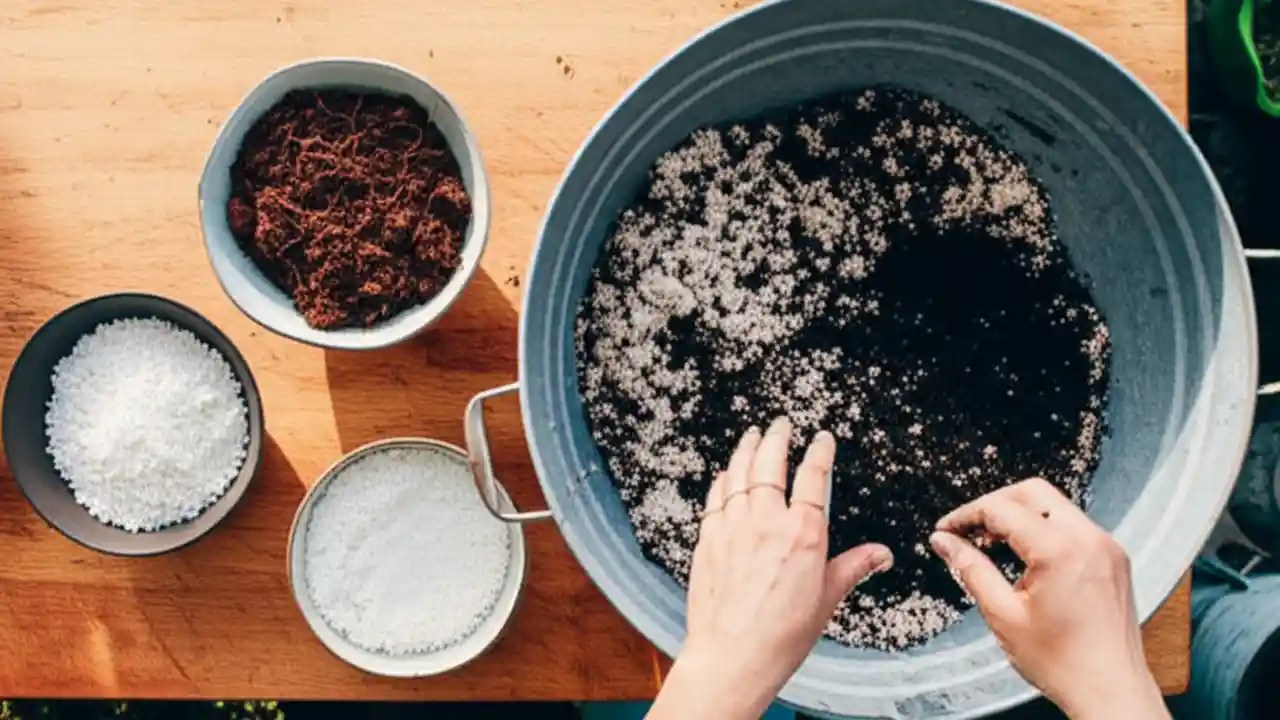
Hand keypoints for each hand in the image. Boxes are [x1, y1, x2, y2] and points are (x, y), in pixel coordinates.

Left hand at [649, 419, 892, 719]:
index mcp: (803, 533)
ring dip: (745, 450)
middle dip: (776, 437)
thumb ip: (853, 567)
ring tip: (751, 435)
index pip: (813, 477)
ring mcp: (732, 528)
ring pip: (738, 474)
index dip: (819, 452)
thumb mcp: (828, 598)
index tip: (822, 439)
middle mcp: (766, 522)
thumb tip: (880, 554)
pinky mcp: (708, 540)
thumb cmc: (781, 634)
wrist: (733, 655)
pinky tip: (725, 475)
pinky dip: (722, 481)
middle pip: (770, 463)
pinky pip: (715, 498)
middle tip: (780, 423)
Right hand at [930, 478, 1168, 719]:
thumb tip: (945, 542)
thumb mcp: (1003, 615)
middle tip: (968, 530)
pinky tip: (1026, 557)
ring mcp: (1107, 548)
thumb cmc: (1063, 664)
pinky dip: (1045, 530)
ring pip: (1055, 506)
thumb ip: (971, 569)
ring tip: (992, 545)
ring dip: (1021, 516)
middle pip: (1033, 493)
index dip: (967, 515)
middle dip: (995, 505)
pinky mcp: (1114, 560)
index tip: (947, 530)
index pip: (1002, 509)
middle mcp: (1089, 540)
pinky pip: (1074, 527)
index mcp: (1061, 551)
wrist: (1112, 694)